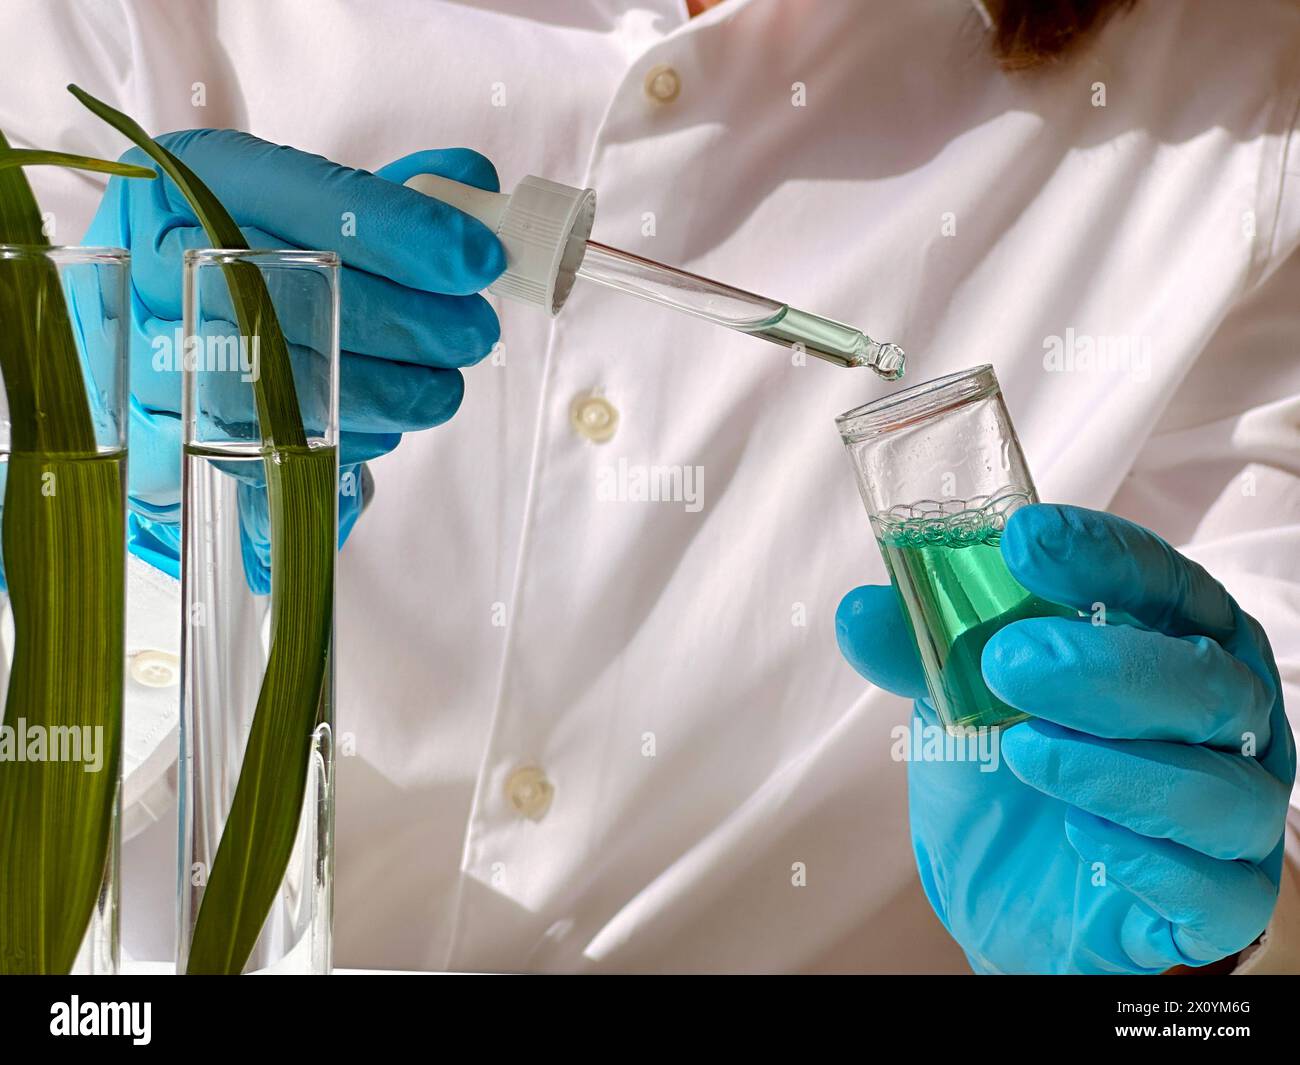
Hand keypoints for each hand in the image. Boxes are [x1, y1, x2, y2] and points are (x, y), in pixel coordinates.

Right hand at [81, 129, 504, 577]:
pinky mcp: (172, 442)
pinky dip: (349, 442)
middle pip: (309, 301)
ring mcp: (157, 360)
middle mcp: (164, 267)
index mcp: (191, 181)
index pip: (311, 201)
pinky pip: (277, 454)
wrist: (146, 328)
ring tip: (442, 385)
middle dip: (417, 324)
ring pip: (299, 389)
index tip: (480, 260)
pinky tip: (385, 426)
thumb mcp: (300, 200)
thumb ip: (390, 191)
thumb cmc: (243, 257)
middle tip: (475, 332)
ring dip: (398, 395)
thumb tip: (473, 182)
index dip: (407, 234)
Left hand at [836, 503, 1295, 973]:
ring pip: (1222, 786)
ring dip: (1115, 767)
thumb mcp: (959, 699)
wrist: (1014, 893)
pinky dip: (1149, 859)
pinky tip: (1080, 835)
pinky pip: (1220, 888)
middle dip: (1105, 666)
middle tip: (1009, 661)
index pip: (1161, 580)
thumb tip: (858, 612)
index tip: (1022, 541)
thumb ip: (923, 653)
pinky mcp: (1225, 901)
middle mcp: (1223, 720)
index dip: (1101, 556)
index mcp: (1172, 642)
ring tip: (1022, 750)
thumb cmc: (1009, 771)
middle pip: (1206, 679)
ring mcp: (1235, 813)